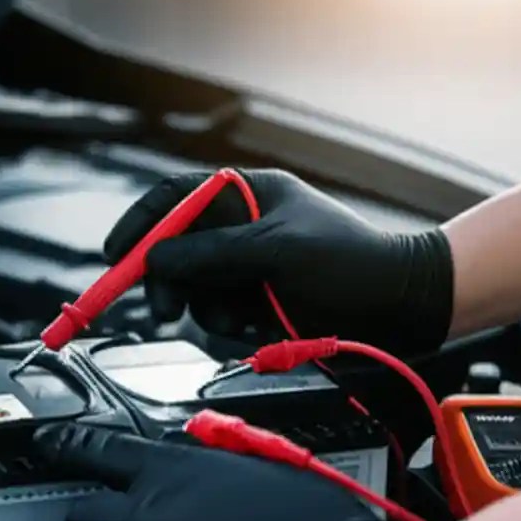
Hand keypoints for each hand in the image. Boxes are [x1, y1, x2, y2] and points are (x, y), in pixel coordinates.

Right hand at [107, 169, 453, 354]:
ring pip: (195, 288)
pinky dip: (229, 325)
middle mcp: (243, 227)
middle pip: (176, 249)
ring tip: (241, 318)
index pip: (174, 199)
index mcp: (247, 194)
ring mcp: (250, 266)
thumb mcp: (276, 251)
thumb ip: (211, 254)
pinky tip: (258, 326)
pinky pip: (219, 313)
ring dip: (206, 308)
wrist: (404, 307)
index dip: (140, 225)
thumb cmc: (353, 264)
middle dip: (168, 280)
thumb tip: (157, 260)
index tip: (116, 257)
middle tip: (166, 311)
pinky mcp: (259, 301)